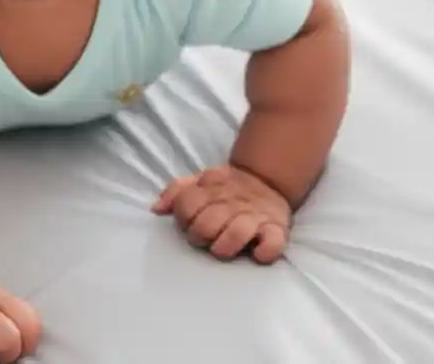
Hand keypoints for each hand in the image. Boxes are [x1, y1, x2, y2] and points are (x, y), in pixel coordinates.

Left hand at [151, 165, 290, 263]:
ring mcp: (256, 216)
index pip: (187, 204)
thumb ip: (177, 192)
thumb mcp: (200, 182)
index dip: (182, 217)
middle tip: (205, 238)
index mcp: (211, 189)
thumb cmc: (225, 189)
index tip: (188, 223)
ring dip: (225, 245)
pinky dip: (265, 251)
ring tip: (222, 249)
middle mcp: (233, 202)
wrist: (267, 180)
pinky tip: (256, 253)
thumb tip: (156, 209)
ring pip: (237, 232)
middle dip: (200, 235)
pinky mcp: (277, 228)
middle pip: (207, 223)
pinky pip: (273, 243)